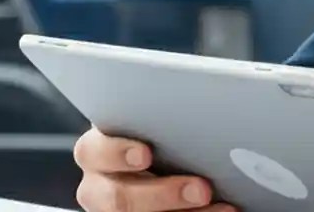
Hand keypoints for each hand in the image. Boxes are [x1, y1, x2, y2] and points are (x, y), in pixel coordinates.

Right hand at [72, 127, 234, 211]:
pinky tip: (220, 211)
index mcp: (96, 151)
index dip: (117, 153)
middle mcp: (98, 187)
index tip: (145, 153)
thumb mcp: (153, 128)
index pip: (93, 151)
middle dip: (163, 194)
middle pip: (118, 198)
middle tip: (202, 189)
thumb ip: (161, 123)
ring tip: (220, 206)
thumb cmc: (159, 139)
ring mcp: (112, 211)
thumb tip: (198, 111)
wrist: (163, 167)